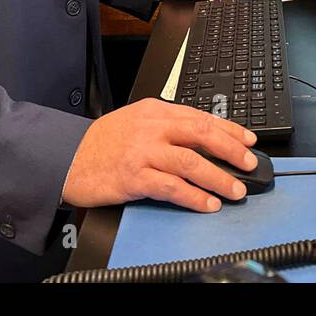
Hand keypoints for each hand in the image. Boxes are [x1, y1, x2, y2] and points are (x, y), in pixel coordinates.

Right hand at [61, 99, 258, 211]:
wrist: (66, 158)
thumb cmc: (102, 143)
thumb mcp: (137, 122)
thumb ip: (168, 128)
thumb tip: (206, 141)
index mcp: (155, 111)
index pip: (201, 117)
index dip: (230, 130)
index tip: (248, 140)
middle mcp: (151, 127)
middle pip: (201, 134)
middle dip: (231, 149)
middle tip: (249, 163)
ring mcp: (142, 152)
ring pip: (191, 162)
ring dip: (218, 177)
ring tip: (235, 190)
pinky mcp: (133, 177)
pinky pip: (171, 187)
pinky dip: (193, 196)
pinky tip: (207, 204)